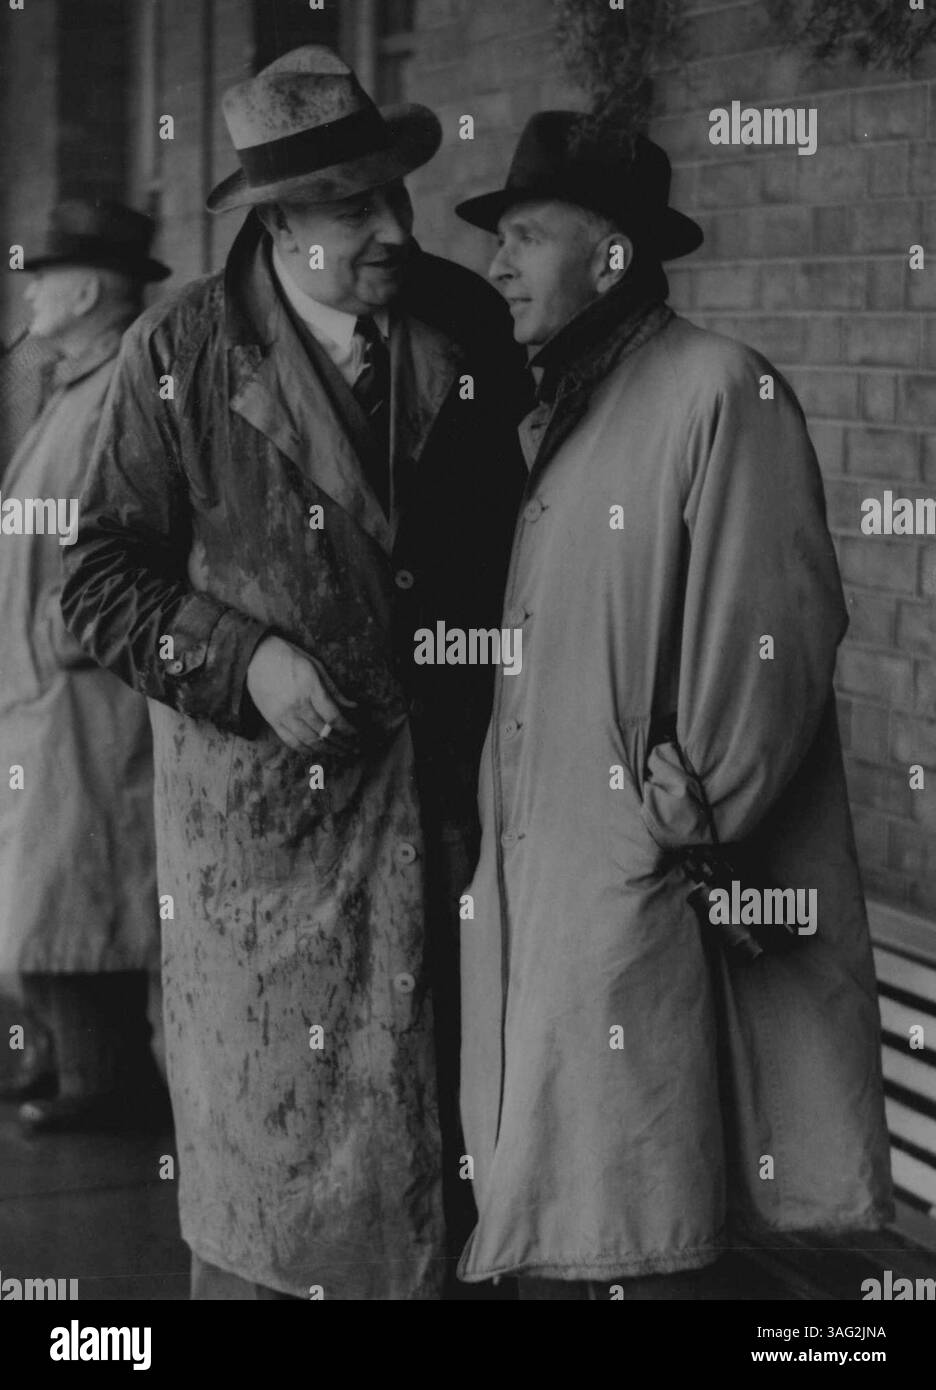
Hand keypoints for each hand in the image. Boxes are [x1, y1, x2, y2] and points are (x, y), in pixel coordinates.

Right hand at [245, 635, 358, 754]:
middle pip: (323, 732)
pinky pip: (291, 742)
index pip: (333, 717)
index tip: (356, 733)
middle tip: (353, 748)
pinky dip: (306, 750)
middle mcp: (297, 704)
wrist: (255, 657)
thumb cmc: (289, 657)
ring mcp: (283, 715)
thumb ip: (333, 689)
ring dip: (326, 750)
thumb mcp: (315, 666)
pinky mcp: (272, 721)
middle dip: (341, 743)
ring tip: (339, 753)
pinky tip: (317, 751)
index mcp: (310, 688)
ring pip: (308, 741)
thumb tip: (352, 706)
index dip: (347, 729)